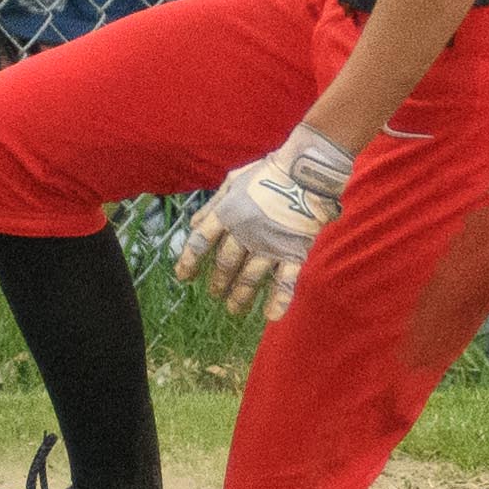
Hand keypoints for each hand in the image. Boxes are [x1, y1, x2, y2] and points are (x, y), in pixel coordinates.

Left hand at [171, 124, 353, 319]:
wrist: (305, 171)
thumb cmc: (268, 173)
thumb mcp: (234, 181)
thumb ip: (214, 205)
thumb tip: (194, 223)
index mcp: (227, 213)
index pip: (200, 242)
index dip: (189, 261)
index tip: (183, 276)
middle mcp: (244, 232)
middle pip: (225, 264)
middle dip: (218, 282)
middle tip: (215, 295)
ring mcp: (269, 244)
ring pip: (250, 277)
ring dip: (241, 297)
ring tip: (234, 310)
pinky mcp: (293, 251)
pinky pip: (285, 280)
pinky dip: (278, 299)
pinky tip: (271, 316)